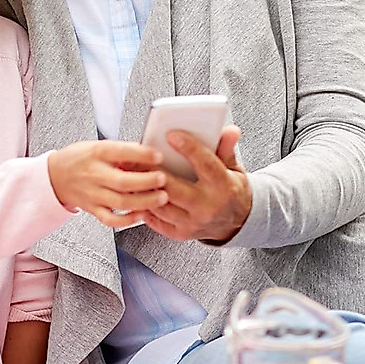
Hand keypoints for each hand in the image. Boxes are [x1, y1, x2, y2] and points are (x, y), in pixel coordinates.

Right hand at [48, 141, 167, 228]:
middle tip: (163, 179)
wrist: (54, 176)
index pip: (120, 152)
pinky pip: (111, 219)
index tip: (159, 156)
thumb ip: (122, 151)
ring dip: (144, 201)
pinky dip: (127, 220)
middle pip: (122, 181)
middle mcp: (94, 174)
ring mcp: (93, 194)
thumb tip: (150, 152)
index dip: (141, 154)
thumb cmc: (80, 158)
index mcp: (97, 153)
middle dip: (146, 182)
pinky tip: (141, 214)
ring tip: (161, 198)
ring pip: (120, 202)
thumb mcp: (98, 145)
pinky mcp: (92, 209)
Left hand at [141, 125, 251, 242]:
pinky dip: (143, 206)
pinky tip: (134, 192)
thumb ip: (226, 149)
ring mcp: (193, 223)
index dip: (189, 149)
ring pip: (161, 205)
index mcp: (224, 187)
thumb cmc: (230, 191)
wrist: (235, 223)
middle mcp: (208, 207)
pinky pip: (156, 220)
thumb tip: (230, 130)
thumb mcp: (234, 169)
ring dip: (143, 189)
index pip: (206, 164)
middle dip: (153, 171)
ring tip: (129, 173)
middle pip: (175, 188)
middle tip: (136, 157)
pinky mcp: (181, 233)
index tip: (172, 135)